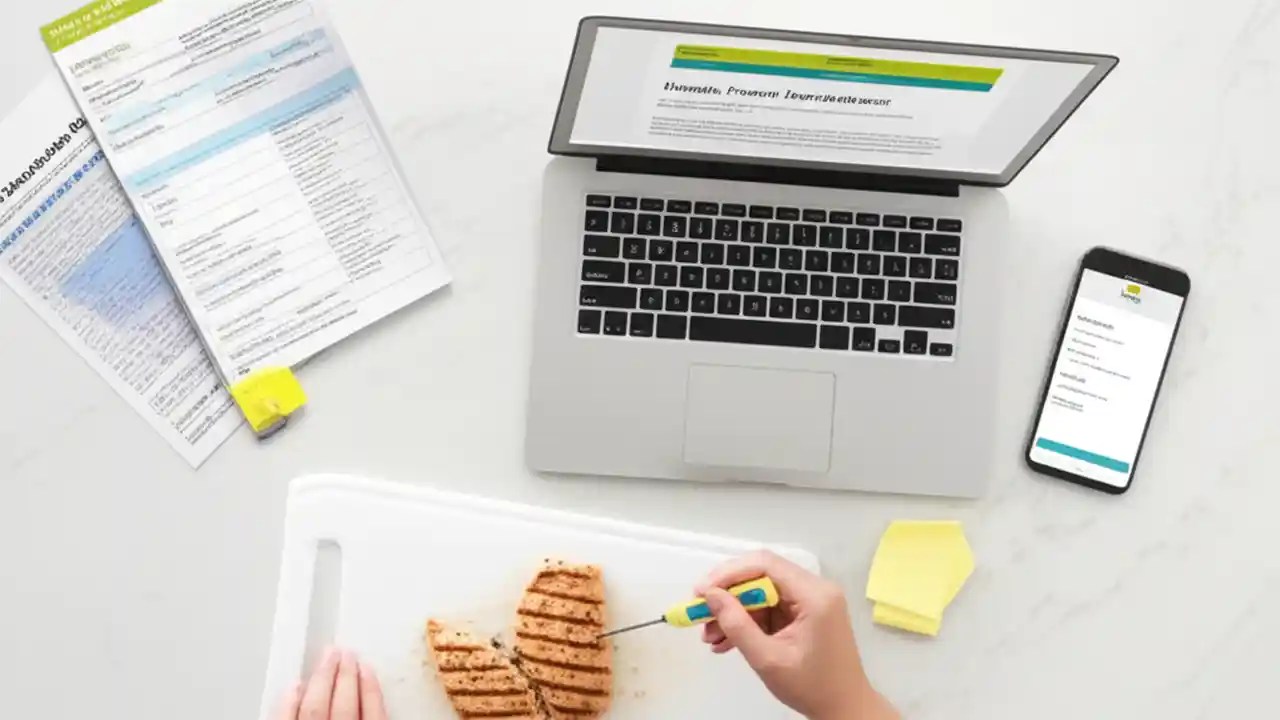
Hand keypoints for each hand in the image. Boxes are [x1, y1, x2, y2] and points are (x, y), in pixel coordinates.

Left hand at [275, 648, 388, 719]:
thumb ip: (374, 715)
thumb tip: (376, 698)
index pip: (374, 713)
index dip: (371, 689)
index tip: (368, 668)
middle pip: (344, 705)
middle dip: (346, 676)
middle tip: (347, 653)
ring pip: (315, 707)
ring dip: (323, 679)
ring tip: (328, 657)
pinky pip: (286, 719)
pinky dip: (290, 702)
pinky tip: (295, 685)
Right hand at [696, 551, 897, 719]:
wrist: (844, 710)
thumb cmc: (811, 687)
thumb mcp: (767, 659)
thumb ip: (737, 624)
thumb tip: (710, 595)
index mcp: (814, 595)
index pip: (764, 565)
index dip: (728, 574)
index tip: (701, 592)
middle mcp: (815, 589)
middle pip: (761, 576)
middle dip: (728, 596)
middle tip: (699, 614)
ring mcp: (811, 601)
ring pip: (762, 594)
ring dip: (734, 612)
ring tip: (708, 637)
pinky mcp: (805, 614)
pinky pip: (770, 609)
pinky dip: (748, 622)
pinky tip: (725, 641)